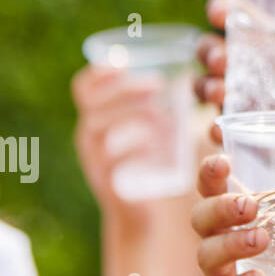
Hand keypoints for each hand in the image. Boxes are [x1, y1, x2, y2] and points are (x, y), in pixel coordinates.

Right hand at [71, 65, 166, 218]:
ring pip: (98, 128)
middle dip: (125, 88)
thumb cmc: (155, 162)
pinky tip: (157, 146)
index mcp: (98, 117)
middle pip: (92, 103)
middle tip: (158, 85)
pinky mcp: (106, 183)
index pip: (84, 87)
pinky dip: (134, 148)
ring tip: (162, 115)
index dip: (100, 71)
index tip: (127, 61)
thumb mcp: (155, 127)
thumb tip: (190, 75)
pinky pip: (111, 161)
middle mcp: (88, 136)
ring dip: (130, 115)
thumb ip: (163, 103)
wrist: (145, 214)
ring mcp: (94, 160)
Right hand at [191, 156, 274, 275]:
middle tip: (251, 206)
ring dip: (230, 244)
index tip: (223, 160)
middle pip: (201, 217)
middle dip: (220, 207)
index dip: (209, 173)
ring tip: (261, 239)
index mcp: (243, 218)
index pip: (214, 189)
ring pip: (206, 255)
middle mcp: (224, 243)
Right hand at [193, 0, 274, 147]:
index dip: (222, 9)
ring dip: (206, 87)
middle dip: (209, 52)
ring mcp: (237, 97)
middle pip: (209, 50)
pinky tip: (222, 130)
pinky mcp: (237, 129)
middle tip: (222, 61)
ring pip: (204, 85)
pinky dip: (215, 127)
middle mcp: (244, 66)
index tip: (219, 14)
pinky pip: (216, 126)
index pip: (235, 16)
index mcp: (266, 41)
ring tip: (222, 93)